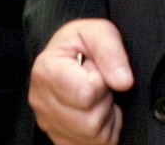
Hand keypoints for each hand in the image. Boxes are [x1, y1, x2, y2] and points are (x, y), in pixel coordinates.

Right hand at [29, 19, 133, 144]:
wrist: (69, 56)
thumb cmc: (82, 44)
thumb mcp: (98, 31)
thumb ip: (110, 50)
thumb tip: (123, 82)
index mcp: (45, 70)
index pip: (86, 94)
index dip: (101, 80)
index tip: (94, 67)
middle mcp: (40, 101)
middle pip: (89, 122)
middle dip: (103, 101)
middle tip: (97, 82)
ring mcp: (48, 123)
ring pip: (93, 137)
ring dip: (104, 117)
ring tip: (95, 96)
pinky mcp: (59, 139)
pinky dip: (101, 131)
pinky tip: (93, 110)